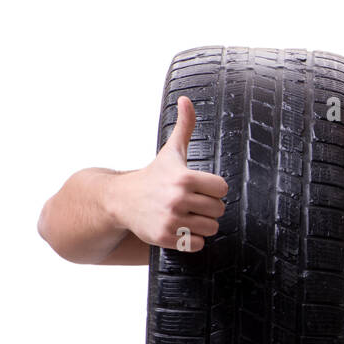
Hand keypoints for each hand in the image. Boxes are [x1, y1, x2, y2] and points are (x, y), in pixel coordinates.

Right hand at [113, 96, 229, 251]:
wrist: (121, 200)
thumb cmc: (153, 176)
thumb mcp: (170, 151)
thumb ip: (184, 126)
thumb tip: (186, 99)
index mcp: (185, 177)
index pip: (222, 189)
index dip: (213, 189)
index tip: (200, 188)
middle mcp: (178, 199)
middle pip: (218, 210)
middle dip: (208, 208)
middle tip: (192, 204)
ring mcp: (172, 220)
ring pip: (211, 228)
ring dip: (202, 225)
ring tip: (187, 216)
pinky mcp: (165, 238)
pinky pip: (197, 244)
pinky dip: (192, 240)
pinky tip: (180, 229)